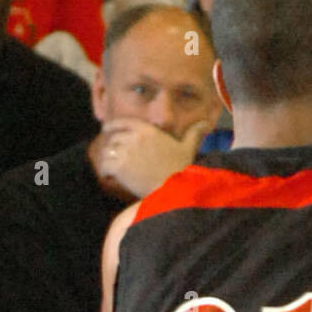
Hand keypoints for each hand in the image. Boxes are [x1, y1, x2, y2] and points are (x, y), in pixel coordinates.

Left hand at [91, 118, 209, 200]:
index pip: (121, 122)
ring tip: (111, 167)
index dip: (112, 127)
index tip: (107, 130)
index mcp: (147, 129)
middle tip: (113, 156)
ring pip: (107, 151)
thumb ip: (193, 134)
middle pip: (113, 138)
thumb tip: (205, 123)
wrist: (175, 189)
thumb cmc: (182, 169)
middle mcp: (134, 137)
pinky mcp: (120, 166)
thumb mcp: (188, 148)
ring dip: (108, 159)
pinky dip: (106, 171)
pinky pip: (105, 165)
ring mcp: (126, 151)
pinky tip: (110, 176)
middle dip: (112, 147)